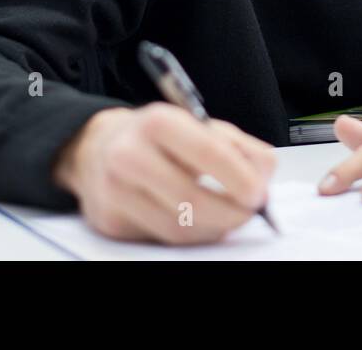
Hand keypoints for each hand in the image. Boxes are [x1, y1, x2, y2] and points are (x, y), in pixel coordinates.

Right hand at [53, 104, 275, 244]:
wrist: (98, 147)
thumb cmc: (158, 136)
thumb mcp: (197, 124)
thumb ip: (238, 146)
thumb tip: (264, 177)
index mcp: (158, 122)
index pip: (208, 152)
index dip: (240, 178)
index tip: (260, 194)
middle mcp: (129, 155)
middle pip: (191, 200)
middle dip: (231, 213)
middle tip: (251, 213)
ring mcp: (115, 191)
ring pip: (177, 228)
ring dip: (213, 229)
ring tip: (228, 218)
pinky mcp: (109, 221)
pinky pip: (161, 239)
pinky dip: (190, 236)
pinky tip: (200, 223)